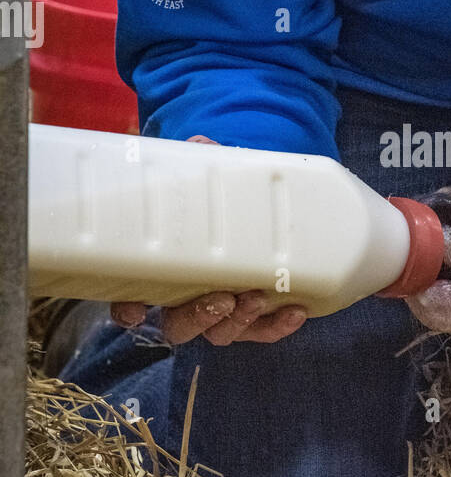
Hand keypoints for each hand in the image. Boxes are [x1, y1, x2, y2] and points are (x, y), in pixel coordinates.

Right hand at [110, 134, 307, 345]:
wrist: (254, 195)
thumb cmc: (213, 188)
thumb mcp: (202, 169)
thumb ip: (198, 156)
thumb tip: (201, 143)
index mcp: (158, 266)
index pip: (128, 297)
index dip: (128, 310)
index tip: (136, 311)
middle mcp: (183, 294)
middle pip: (178, 326)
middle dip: (198, 318)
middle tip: (221, 297)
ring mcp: (219, 307)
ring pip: (219, 333)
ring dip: (239, 322)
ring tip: (260, 297)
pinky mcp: (253, 312)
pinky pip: (261, 330)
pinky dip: (277, 326)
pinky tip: (296, 309)